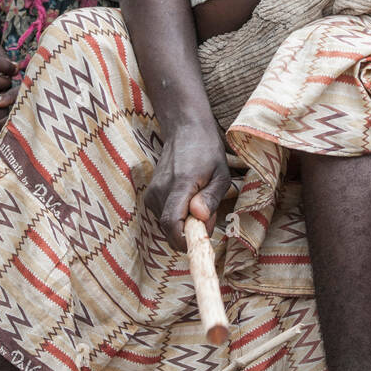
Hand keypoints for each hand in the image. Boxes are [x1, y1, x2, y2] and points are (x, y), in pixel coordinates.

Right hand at [144, 120, 231, 252]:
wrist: (184, 130)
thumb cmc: (207, 151)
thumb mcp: (220, 174)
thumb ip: (210, 198)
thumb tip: (200, 218)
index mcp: (180, 185)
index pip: (172, 223)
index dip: (184, 240)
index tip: (199, 241)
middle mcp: (160, 190)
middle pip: (169, 230)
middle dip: (189, 233)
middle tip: (208, 216)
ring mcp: (152, 193)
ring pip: (167, 225)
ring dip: (184, 224)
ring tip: (199, 203)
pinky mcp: (150, 195)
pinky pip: (164, 216)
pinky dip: (177, 217)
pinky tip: (188, 200)